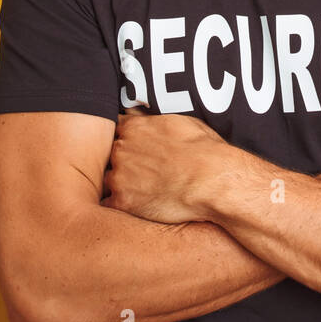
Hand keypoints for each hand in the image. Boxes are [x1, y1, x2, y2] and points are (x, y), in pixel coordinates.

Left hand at [101, 105, 238, 223]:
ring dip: (122, 185)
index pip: (116, 130)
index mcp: (134, 128)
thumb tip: (140, 114)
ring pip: (109, 180)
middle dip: (125, 163)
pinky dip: (122, 206)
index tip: (137, 150)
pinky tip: (139, 207)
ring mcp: (119, 176)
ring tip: (144, 192)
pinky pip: (109, 204)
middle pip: (111, 155)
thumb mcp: (181, 122)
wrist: (212, 181)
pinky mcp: (122, 201)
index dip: (127, 141)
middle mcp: (121, 149)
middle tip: (145, 173)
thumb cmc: (204, 151)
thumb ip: (153, 120)